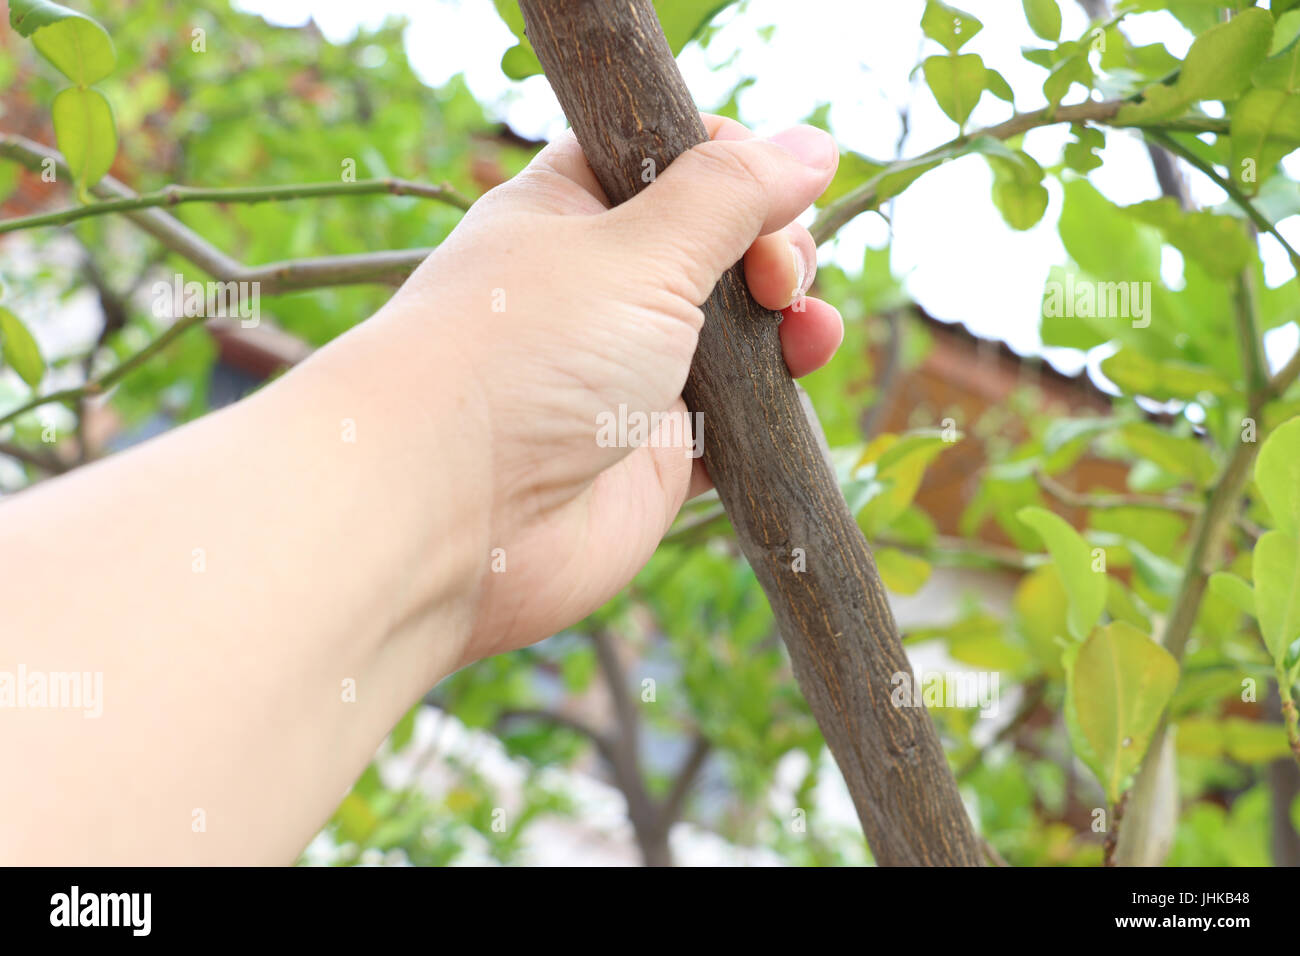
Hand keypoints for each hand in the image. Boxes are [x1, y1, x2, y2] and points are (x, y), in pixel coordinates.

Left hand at [388, 116, 840, 663]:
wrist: (450, 515)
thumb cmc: (521, 356)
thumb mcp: (637, 249)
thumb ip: (729, 196)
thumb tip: (812, 144)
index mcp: (572, 213)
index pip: (667, 158)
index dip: (731, 164)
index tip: (767, 191)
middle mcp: (599, 291)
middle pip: (714, 245)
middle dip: (769, 245)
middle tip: (774, 276)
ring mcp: (628, 375)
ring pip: (736, 332)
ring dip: (788, 316)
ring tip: (804, 325)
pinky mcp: (655, 455)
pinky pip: (738, 416)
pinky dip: (778, 393)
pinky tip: (803, 368)